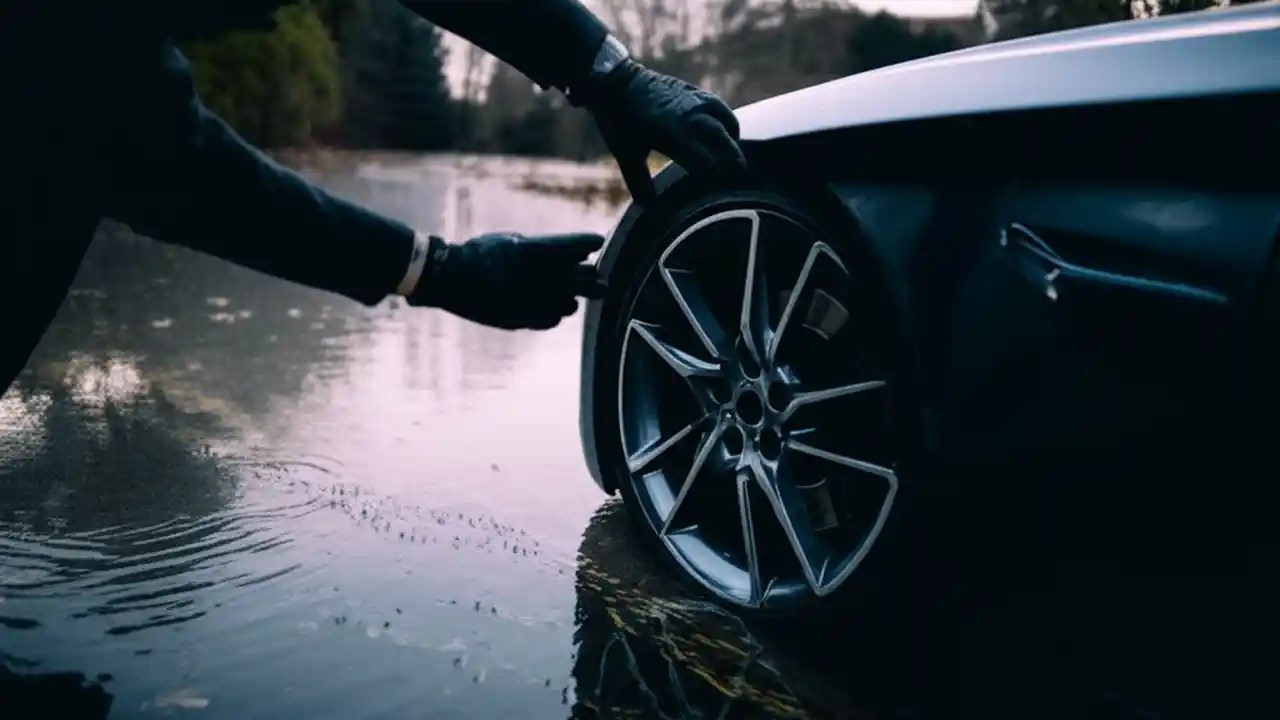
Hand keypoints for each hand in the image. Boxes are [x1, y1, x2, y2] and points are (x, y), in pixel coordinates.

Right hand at [407, 232, 605, 330]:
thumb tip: (574, 257)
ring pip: (570, 304)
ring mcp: (533, 301)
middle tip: (600, 281)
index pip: (579, 246)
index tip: (596, 242)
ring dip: (570, 298)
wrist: (450, 277)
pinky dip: (552, 313)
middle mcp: (540, 277)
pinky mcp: (523, 320)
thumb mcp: (514, 241)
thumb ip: (545, 249)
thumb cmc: (481, 253)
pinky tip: (545, 306)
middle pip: (585, 281)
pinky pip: (552, 319)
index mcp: (537, 251)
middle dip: (593, 280)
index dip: (589, 243)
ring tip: (564, 294)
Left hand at [578, 59, 746, 203]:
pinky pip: (717, 104)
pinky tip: (725, 128)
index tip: (716, 183)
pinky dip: (725, 117)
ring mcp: (691, 100)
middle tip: (739, 170)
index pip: (701, 157)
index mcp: (669, 134)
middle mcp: (685, 116)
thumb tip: (649, 208)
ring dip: (732, 134)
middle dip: (732, 155)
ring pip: (723, 117)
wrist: (615, 82)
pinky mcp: (691, 91)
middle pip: (719, 136)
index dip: (711, 172)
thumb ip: (639, 182)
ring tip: (735, 148)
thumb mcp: (626, 154)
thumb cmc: (619, 122)